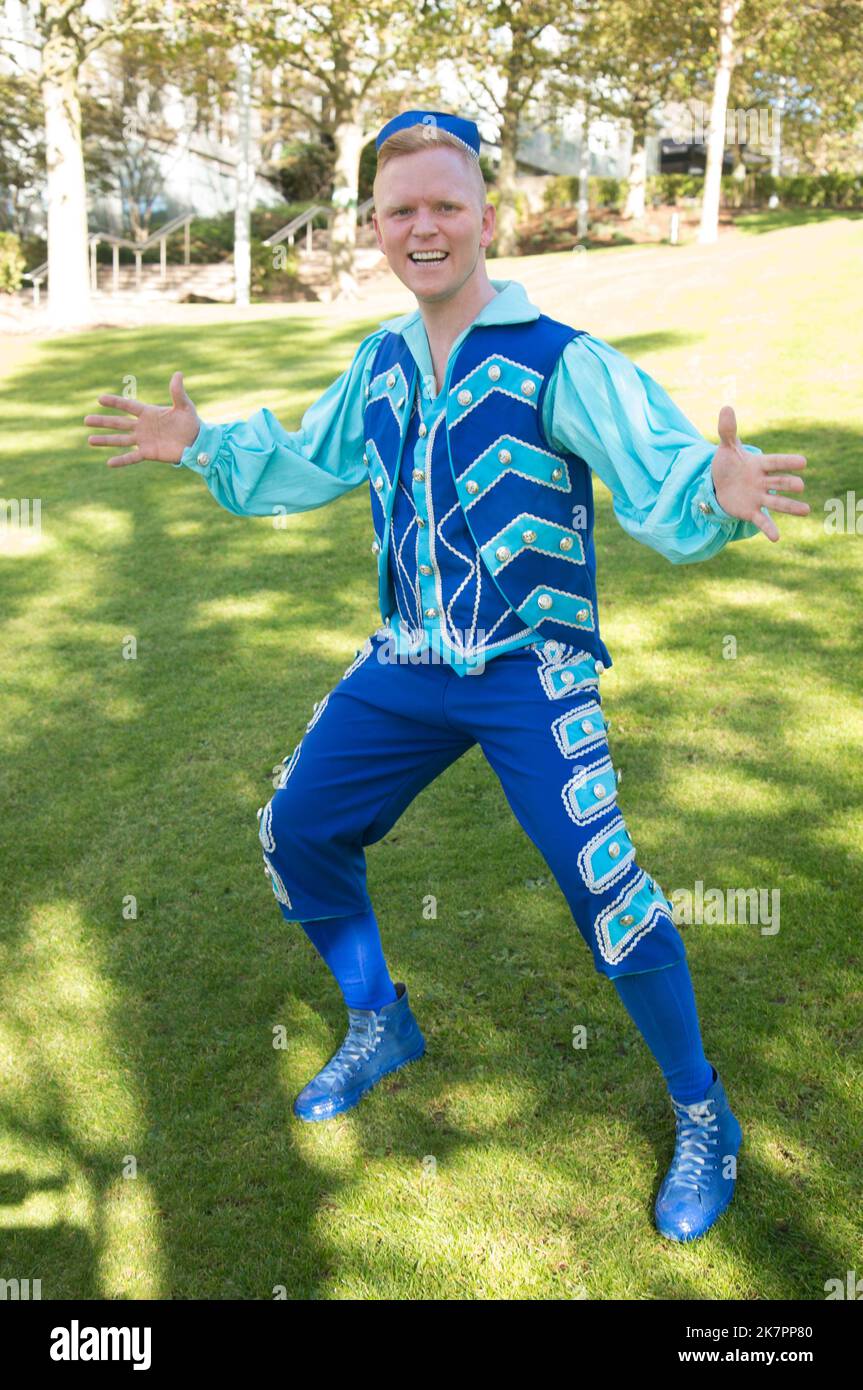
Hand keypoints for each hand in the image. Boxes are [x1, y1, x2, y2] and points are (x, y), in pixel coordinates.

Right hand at [84, 371, 200, 466]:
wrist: (197, 442)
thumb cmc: (191, 422)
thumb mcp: (185, 406)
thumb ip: (177, 392)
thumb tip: (178, 374)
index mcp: (148, 413)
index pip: (128, 406)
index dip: (115, 402)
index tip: (99, 399)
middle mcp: (143, 426)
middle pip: (119, 423)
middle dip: (103, 421)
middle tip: (85, 420)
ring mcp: (144, 440)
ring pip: (121, 440)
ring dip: (106, 440)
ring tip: (90, 440)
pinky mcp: (149, 453)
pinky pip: (132, 457)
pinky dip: (121, 460)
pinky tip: (109, 463)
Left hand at [710, 405, 807, 541]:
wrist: (718, 484)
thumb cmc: (728, 463)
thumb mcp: (726, 447)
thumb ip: (728, 430)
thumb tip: (726, 408)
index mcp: (759, 464)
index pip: (774, 462)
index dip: (786, 462)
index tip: (803, 461)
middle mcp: (763, 481)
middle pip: (778, 482)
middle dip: (788, 484)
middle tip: (800, 485)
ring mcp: (758, 497)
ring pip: (777, 502)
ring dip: (790, 506)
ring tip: (806, 511)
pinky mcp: (751, 512)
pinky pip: (762, 520)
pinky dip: (769, 529)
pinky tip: (777, 538)